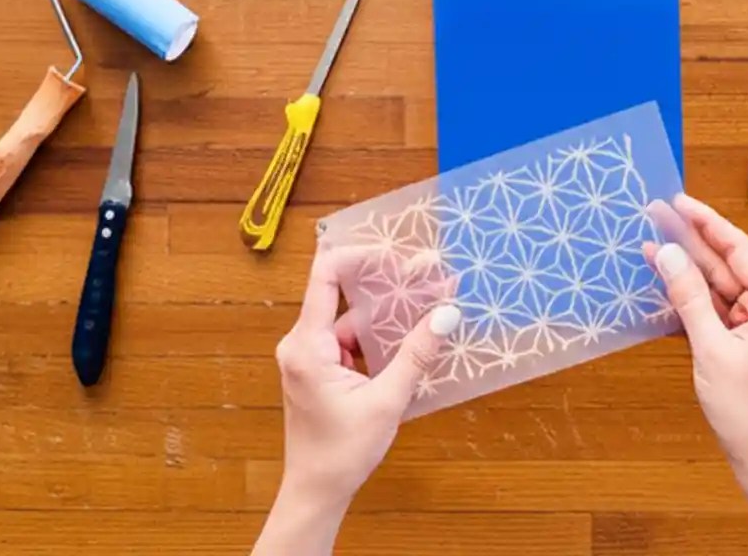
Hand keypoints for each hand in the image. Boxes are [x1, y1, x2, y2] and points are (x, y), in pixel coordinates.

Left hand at [253, 246, 461, 554]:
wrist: (317, 491)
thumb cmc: (341, 453)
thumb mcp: (386, 401)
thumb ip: (416, 354)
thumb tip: (445, 314)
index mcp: (307, 346)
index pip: (325, 275)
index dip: (360, 256)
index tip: (398, 256)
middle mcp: (301, 344)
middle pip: (342, 294)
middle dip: (386, 283)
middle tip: (428, 273)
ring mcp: (310, 355)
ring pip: (351, 318)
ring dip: (387, 311)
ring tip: (428, 301)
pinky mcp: (320, 368)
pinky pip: (350, 339)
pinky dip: (380, 335)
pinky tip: (412, 334)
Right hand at [646, 195, 747, 554]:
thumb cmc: (746, 412)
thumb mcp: (711, 350)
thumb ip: (689, 299)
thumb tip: (669, 255)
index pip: (739, 251)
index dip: (706, 223)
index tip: (678, 202)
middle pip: (726, 266)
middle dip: (690, 243)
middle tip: (655, 215)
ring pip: (717, 288)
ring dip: (685, 272)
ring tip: (650, 245)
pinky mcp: (745, 341)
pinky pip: (714, 311)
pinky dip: (689, 301)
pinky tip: (662, 284)